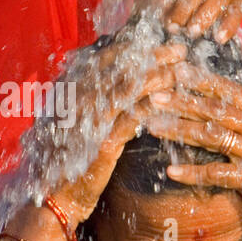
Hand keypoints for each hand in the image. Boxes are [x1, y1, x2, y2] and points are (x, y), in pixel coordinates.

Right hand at [48, 40, 185, 223]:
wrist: (58, 197)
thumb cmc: (72, 161)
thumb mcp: (80, 124)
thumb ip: (96, 103)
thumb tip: (121, 84)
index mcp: (74, 91)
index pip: (109, 59)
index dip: (137, 49)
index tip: (160, 44)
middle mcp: (80, 100)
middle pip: (124, 68)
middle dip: (155, 56)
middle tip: (180, 49)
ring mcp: (90, 120)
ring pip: (130, 88)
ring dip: (160, 77)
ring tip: (183, 70)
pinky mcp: (103, 142)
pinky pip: (132, 117)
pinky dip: (153, 106)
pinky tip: (171, 100)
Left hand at [145, 62, 241, 228]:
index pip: (232, 92)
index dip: (204, 81)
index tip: (178, 71)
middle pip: (217, 111)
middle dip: (183, 102)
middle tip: (155, 97)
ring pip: (213, 137)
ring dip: (181, 131)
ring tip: (153, 127)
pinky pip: (218, 174)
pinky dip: (194, 173)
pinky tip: (172, 171)